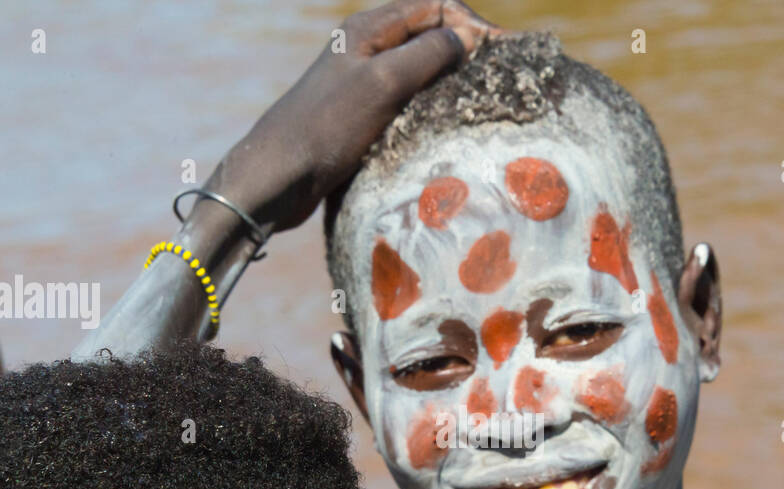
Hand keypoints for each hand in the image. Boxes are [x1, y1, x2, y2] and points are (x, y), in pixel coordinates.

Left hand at [207, 0, 500, 233]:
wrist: (279, 176)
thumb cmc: (328, 127)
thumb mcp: (383, 83)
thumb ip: (427, 54)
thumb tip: (464, 38)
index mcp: (370, 28)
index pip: (436, 6)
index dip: (473, 24)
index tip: (504, 53)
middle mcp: (367, 48)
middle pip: (430, 34)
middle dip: (466, 50)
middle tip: (500, 78)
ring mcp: (364, 82)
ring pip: (421, 69)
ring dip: (451, 80)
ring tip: (479, 102)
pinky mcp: (361, 114)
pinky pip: (408, 99)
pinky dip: (432, 106)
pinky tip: (445, 126)